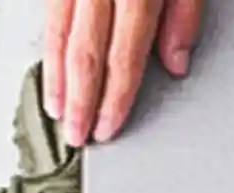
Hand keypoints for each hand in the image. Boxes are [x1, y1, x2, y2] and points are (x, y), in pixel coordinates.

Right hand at [44, 0, 204, 145]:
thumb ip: (184, 17)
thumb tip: (177, 63)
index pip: (124, 59)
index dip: (114, 99)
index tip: (107, 127)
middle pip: (85, 56)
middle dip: (80, 102)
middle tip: (77, 134)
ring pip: (58, 38)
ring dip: (56, 80)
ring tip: (59, 111)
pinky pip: (50, 18)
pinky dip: (49, 49)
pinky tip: (51, 70)